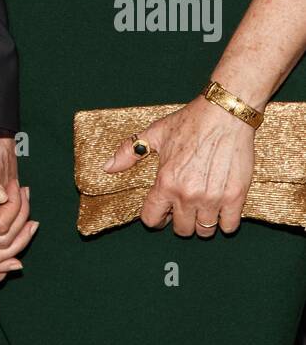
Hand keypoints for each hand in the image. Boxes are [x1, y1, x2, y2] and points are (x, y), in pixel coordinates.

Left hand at [103, 96, 255, 235]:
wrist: (225, 113)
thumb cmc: (190, 122)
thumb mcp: (155, 133)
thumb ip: (130, 151)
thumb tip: (108, 167)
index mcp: (165, 182)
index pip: (152, 220)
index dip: (155, 217)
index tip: (162, 211)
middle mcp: (187, 195)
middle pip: (182, 230)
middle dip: (180, 220)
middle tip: (184, 205)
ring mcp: (212, 198)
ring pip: (204, 231)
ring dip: (202, 222)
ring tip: (202, 206)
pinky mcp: (235, 197)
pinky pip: (229, 226)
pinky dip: (225, 220)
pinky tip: (221, 206)